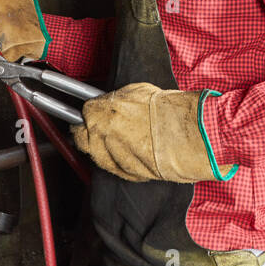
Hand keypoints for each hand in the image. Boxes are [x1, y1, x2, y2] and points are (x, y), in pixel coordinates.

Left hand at [71, 83, 235, 182]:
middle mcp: (99, 137)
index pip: (85, 111)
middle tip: (103, 125)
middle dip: (89, 130)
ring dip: (103, 146)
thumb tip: (111, 102)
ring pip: (95, 153)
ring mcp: (109, 158)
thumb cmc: (165, 113)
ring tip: (124, 139)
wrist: (184, 137)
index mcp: (100, 113)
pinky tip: (134, 151)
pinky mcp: (123, 173)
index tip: (98, 111)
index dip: (93, 111)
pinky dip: (119, 160)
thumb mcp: (137, 92)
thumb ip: (116, 100)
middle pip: (80, 135)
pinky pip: (113, 166)